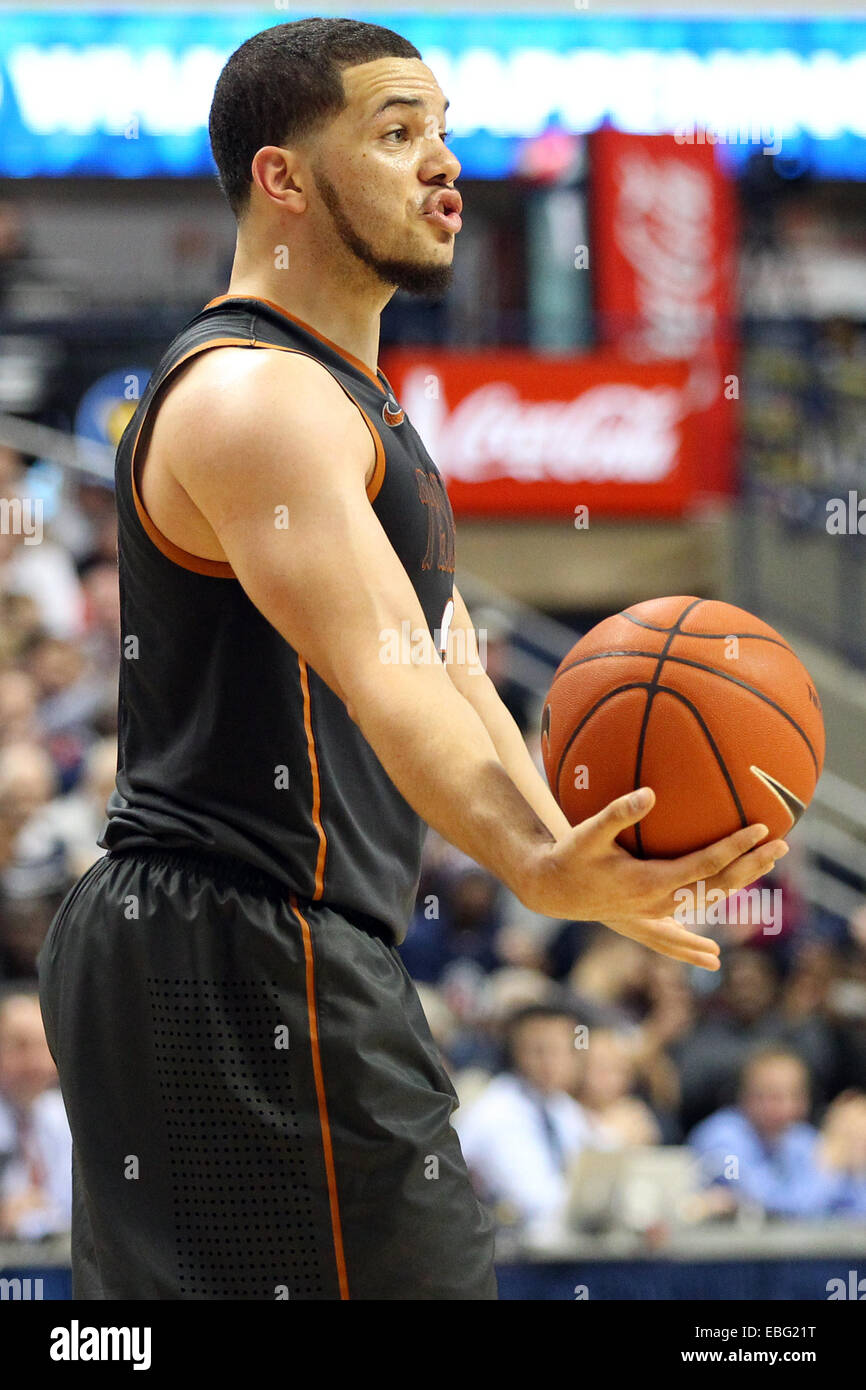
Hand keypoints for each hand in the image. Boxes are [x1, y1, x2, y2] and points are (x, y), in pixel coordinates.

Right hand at [519, 787, 787, 969]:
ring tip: (764, 871)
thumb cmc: (569, 855)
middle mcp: (657, 904)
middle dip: (750, 867)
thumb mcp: (589, 832)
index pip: (705, 865)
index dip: (734, 848)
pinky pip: (674, 940)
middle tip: (781, 846)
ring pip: (704, 905)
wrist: (549, 889)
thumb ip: (619, 812)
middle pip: (717, 887)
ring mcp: (651, 916)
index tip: (759, 829)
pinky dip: (692, 947)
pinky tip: (711, 958)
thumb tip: (650, 793)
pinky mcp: (641, 923)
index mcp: (650, 882)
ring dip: (736, 888)